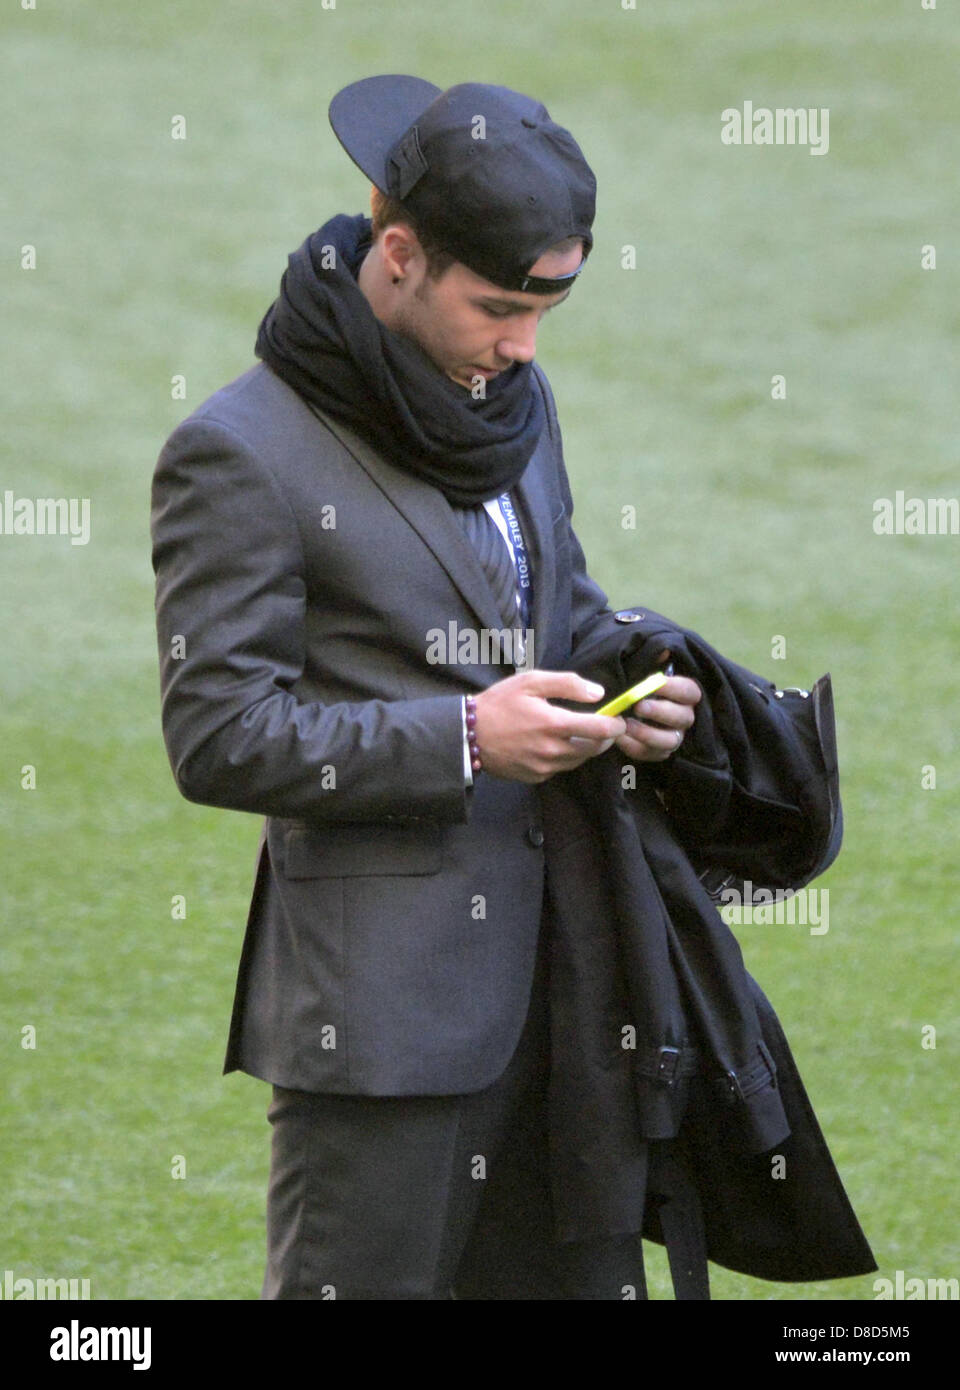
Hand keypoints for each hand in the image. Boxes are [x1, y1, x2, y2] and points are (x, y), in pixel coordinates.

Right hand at [473, 669, 626, 783]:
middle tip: (605, 726)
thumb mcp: (531, 682)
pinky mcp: (536, 777)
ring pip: (579, 760)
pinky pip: (561, 768)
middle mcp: (553, 751)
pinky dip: (566, 757)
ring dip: (587, 748)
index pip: (599, 730)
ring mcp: (545, 767)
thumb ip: (567, 684)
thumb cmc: (499, 703)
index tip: (619, 719)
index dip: (616, 725)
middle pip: (594, 749)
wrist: (468, 735)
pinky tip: (558, 744)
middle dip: (604, 737)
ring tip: (583, 733)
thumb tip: (598, 693)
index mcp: (554, 724)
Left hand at [614, 649, 701, 762]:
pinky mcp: (657, 752)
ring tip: (626, 725)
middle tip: (639, 706)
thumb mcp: (641, 667)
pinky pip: (650, 755)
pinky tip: (618, 738)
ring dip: (648, 734)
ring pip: (670, 741)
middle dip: (661, 712)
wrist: (619, 702)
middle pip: (683, 718)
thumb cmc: (634, 681)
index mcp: (684, 694)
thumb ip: (650, 660)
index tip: (656, 682)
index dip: (675, 688)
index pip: (690, 691)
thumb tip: (662, 651)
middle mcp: (683, 717)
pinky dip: (634, 748)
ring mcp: (672, 737)